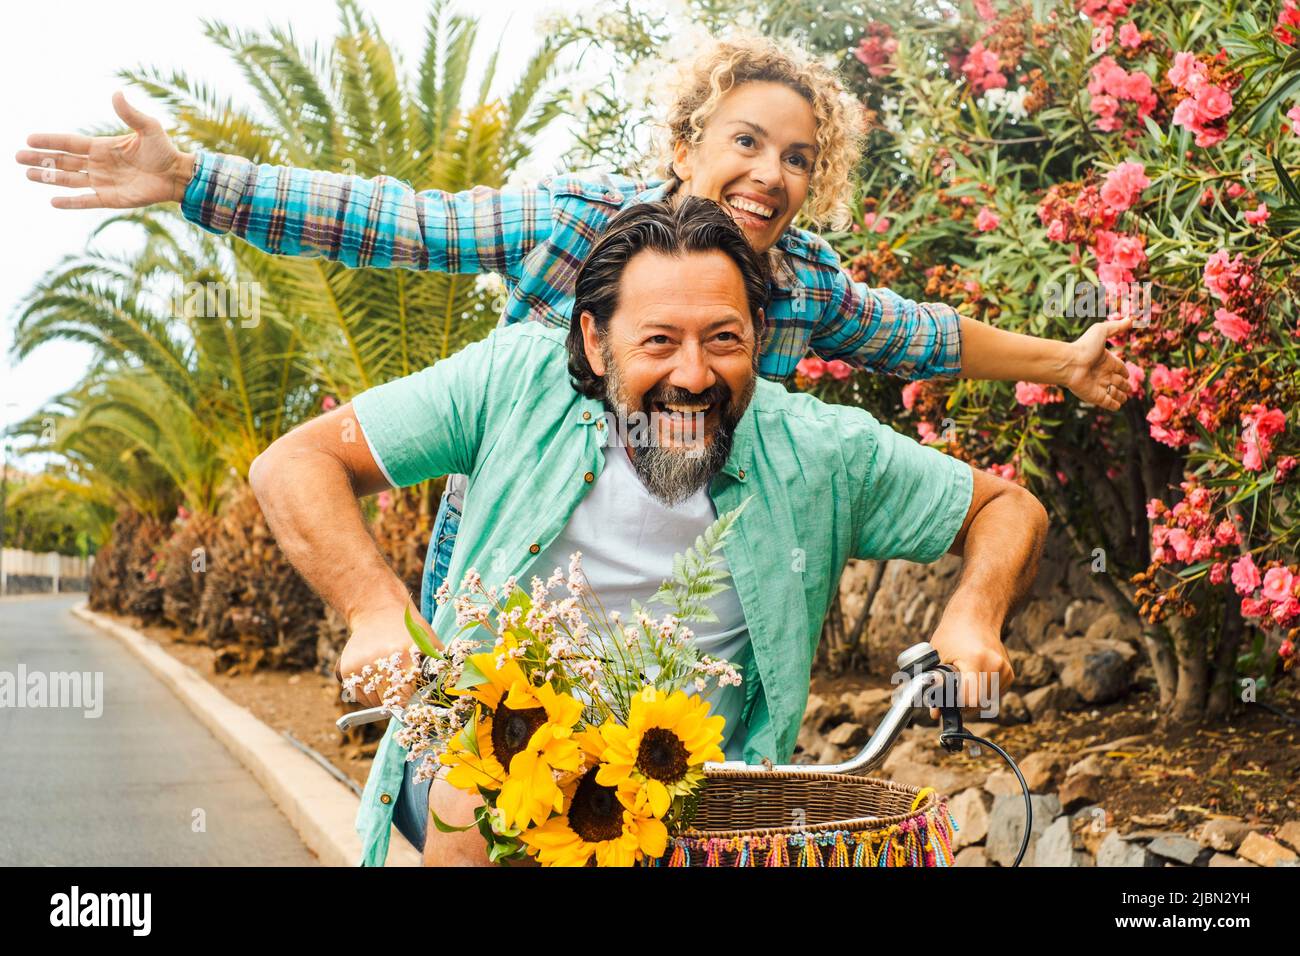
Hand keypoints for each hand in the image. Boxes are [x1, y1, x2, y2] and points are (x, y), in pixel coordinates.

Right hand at [16, 91, 194, 209]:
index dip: (50, 141)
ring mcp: (103, 182)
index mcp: (102, 147)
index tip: (29, 138)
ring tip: (27, 175)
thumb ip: (130, 113)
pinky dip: (70, 202)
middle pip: (62, 161)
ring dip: (48, 178)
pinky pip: (86, 201)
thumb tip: (116, 94)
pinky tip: (53, 202)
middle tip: (17, 157)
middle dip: (40, 159)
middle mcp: (98, 164)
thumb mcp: (148, 128)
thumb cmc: (164, 150)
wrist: (178, 175)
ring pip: (69, 180)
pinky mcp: (111, 199)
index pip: (69, 143)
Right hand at [336, 598, 435, 707]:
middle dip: (398, 701)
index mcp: (403, 655)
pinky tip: (377, 680)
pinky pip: (358, 696)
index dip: (412, 702)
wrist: (377, 612)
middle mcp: (378, 661)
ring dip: (383, 699)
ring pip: (373, 701)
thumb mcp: (430, 643)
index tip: (416, 701)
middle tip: (404, 694)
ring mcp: (359, 666)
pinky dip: (368, 695)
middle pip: (389, 700)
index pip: (406, 695)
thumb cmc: (409, 630)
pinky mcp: (345, 669)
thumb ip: (441, 666)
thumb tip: (456, 688)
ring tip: (391, 683)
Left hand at [926, 621, 1014, 720]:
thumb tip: (936, 714)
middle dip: (963, 704)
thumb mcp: (938, 657)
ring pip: (988, 702)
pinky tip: (973, 679)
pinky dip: (982, 693)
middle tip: (949, 693)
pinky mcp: (1010, 674)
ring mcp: (1005, 670)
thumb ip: (936, 686)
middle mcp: (996, 666)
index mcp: (977, 660)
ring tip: (961, 682)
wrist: (976, 617)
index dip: (958, 705)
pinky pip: (994, 695)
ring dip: (973, 700)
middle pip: (980, 703)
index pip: (972, 700)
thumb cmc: (953, 634)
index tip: (946, 701)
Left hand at [1062, 317, 1134, 410]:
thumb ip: (1116, 326)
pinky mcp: (1095, 396)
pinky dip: (1114, 405)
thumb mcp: (1101, 332)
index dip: (1124, 371)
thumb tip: (1131, 319)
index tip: (1127, 374)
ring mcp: (1099, 385)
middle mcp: (1103, 373)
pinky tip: (1118, 405)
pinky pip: (1107, 403)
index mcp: (1106, 360)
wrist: (1068, 363)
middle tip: (1129, 388)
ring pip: (1114, 393)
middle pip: (1118, 381)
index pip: (1119, 367)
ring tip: (1125, 397)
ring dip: (1120, 396)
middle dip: (1125, 385)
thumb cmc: (1083, 347)